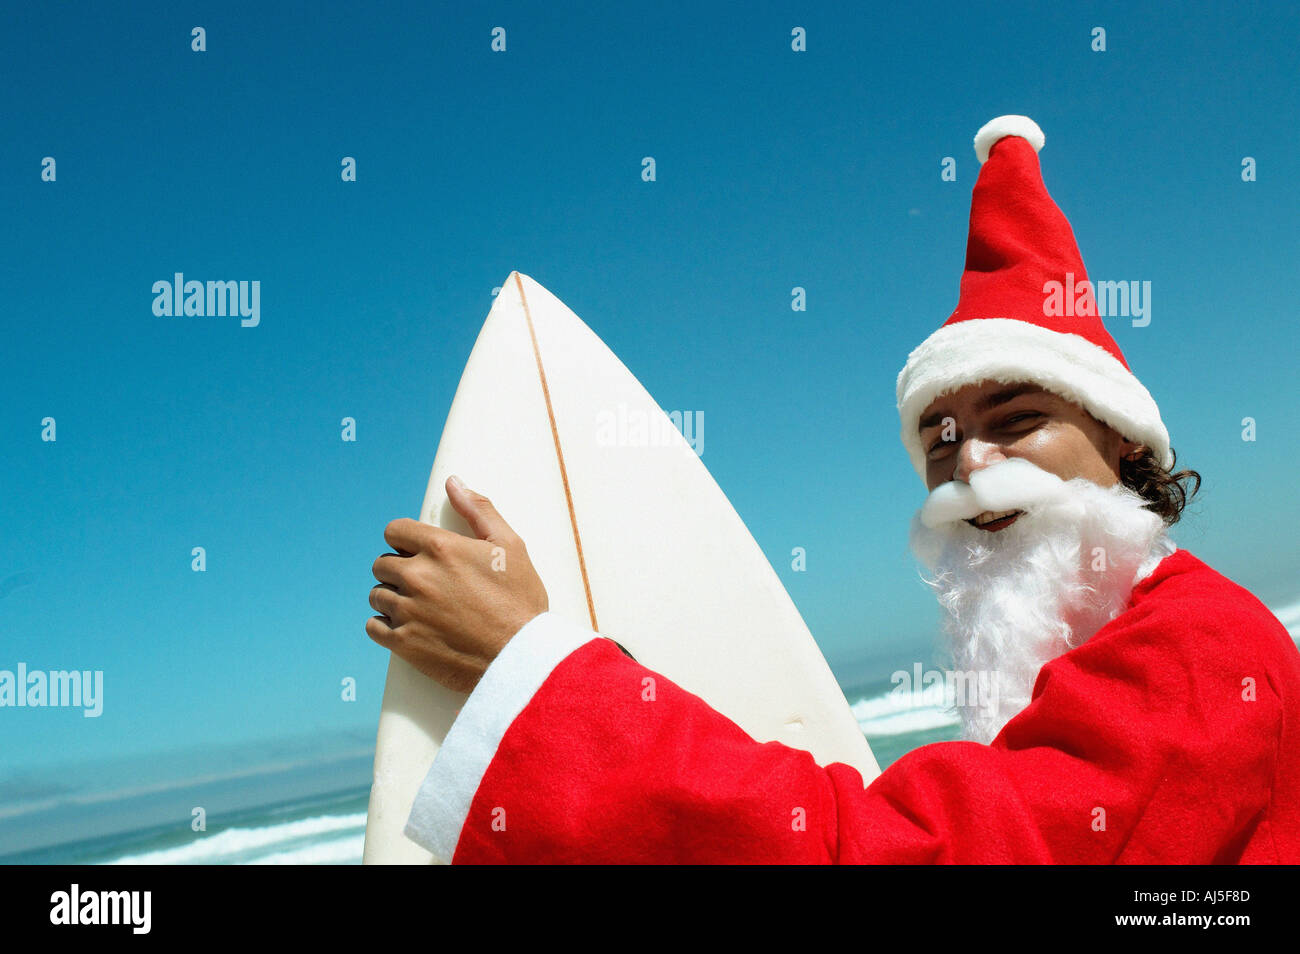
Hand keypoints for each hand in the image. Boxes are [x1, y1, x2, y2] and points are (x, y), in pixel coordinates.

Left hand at [367, 476, 548, 693]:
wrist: (520, 658)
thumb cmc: (520, 601)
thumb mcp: (510, 546)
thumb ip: (478, 509)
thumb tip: (453, 482)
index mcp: (441, 548)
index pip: (394, 531)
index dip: (405, 540)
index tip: (418, 552)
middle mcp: (418, 576)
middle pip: (382, 563)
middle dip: (399, 569)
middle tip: (424, 583)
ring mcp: (407, 611)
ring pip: (377, 594)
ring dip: (392, 597)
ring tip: (420, 607)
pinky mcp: (403, 643)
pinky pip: (373, 627)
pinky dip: (385, 626)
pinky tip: (408, 627)